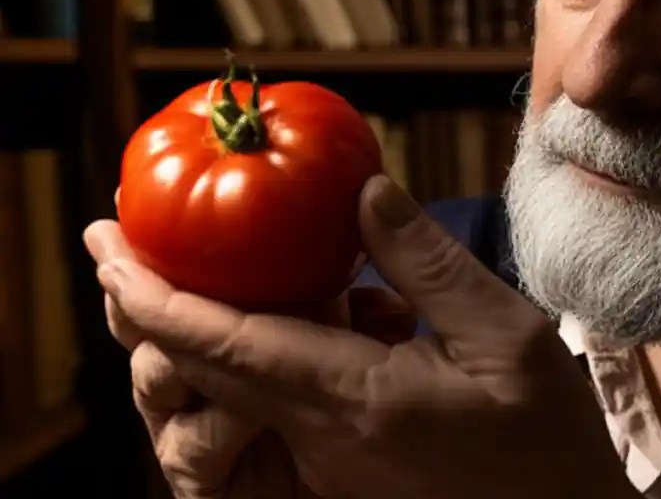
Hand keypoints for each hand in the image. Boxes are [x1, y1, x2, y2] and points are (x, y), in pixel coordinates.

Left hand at [84, 175, 635, 498]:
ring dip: (194, 328)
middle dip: (147, 306)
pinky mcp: (335, 472)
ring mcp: (322, 463)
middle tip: (120, 240)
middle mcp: (321, 440)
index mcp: (360, 400)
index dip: (157, 297)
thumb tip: (363, 191)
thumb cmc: (548, 442)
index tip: (110, 248)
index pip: (229, 345)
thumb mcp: (511, 338)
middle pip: (202, 370)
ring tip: (194, 263)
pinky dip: (251, 352)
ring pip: (226, 390)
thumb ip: (429, 265)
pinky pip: (269, 407)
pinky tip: (304, 309)